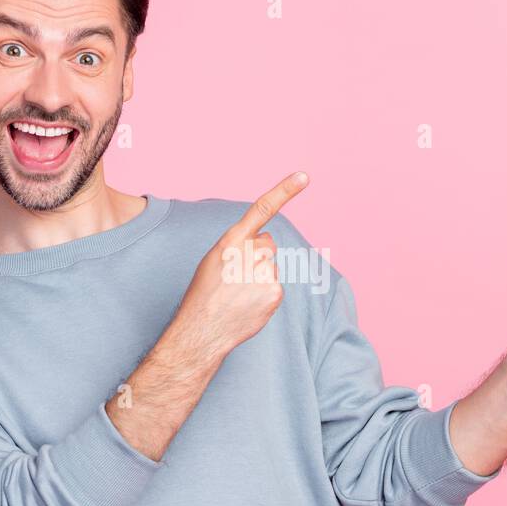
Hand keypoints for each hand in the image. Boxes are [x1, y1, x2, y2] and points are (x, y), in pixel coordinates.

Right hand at [167, 172, 309, 363]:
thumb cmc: (205, 293)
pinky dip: (264, 294)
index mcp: (231, 241)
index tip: (304, 176)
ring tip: (238, 293)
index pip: (261, 209)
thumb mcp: (214, 259)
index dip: (284, 191)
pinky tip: (247, 304)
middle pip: (268, 244)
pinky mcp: (275, 292)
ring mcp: (264, 273)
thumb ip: (238, 245)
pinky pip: (275, 286)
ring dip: (259, 277)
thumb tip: (266, 244)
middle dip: (258, 255)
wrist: (202, 329)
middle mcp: (250, 253)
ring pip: (271, 267)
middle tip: (237, 275)